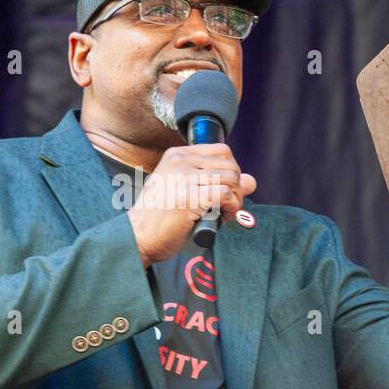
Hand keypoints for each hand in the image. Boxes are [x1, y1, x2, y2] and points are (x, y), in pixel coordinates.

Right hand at [127, 143, 256, 265]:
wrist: (136, 237)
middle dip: (235, 189)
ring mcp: (184, 178)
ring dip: (234, 201)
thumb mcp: (186, 192)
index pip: (222, 151)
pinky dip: (230, 209)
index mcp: (176, 155)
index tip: (222, 191)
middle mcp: (180, 161)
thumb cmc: (159, 218)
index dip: (231, 172)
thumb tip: (252, 181)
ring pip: (232, 180)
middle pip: (231, 165)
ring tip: (220, 214)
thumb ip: (217, 182)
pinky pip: (227, 195)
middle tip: (223, 208)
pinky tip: (219, 219)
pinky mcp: (190, 197)